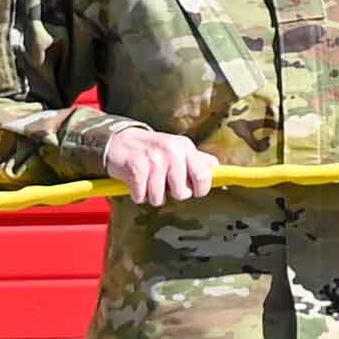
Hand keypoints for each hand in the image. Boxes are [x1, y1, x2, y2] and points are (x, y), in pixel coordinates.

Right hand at [102, 122, 218, 203]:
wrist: (119, 140)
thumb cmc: (152, 150)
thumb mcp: (178, 149)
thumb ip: (199, 160)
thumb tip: (219, 170)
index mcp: (185, 147)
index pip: (204, 176)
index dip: (198, 190)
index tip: (190, 189)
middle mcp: (172, 151)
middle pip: (182, 193)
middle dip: (172, 193)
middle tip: (163, 182)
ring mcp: (154, 159)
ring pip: (159, 198)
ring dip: (152, 195)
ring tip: (148, 181)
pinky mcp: (136, 168)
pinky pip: (142, 196)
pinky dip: (137, 194)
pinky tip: (136, 182)